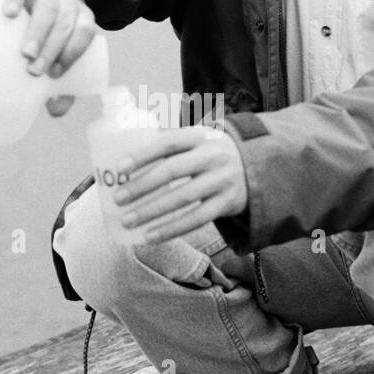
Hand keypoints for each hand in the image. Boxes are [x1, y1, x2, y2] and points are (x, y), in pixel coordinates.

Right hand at [0, 0, 96, 117]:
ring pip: (48, 6)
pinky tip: (9, 13)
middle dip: (52, 49)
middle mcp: (68, 1)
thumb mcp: (53, 58)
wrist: (23, 7)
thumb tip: (56, 110)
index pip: (85, 32)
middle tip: (35, 70)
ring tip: (25, 52)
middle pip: (66, 23)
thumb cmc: (43, 41)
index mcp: (82, 18)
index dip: (73, 53)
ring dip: (38, 31)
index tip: (54, 75)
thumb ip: (59, 84)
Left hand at [113, 126, 247, 241]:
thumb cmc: (209, 152)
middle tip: (118, 199)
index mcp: (199, 136)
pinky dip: (171, 229)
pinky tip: (150, 236)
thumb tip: (125, 145)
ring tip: (128, 221)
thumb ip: (169, 139)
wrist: (255, 167)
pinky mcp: (227, 203)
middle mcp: (212, 156)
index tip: (120, 168)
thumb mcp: (197, 138)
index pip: (167, 142)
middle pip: (172, 171)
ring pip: (182, 198)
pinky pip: (196, 220)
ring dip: (151, 211)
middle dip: (142, 186)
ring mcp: (222, 180)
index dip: (143, 154)